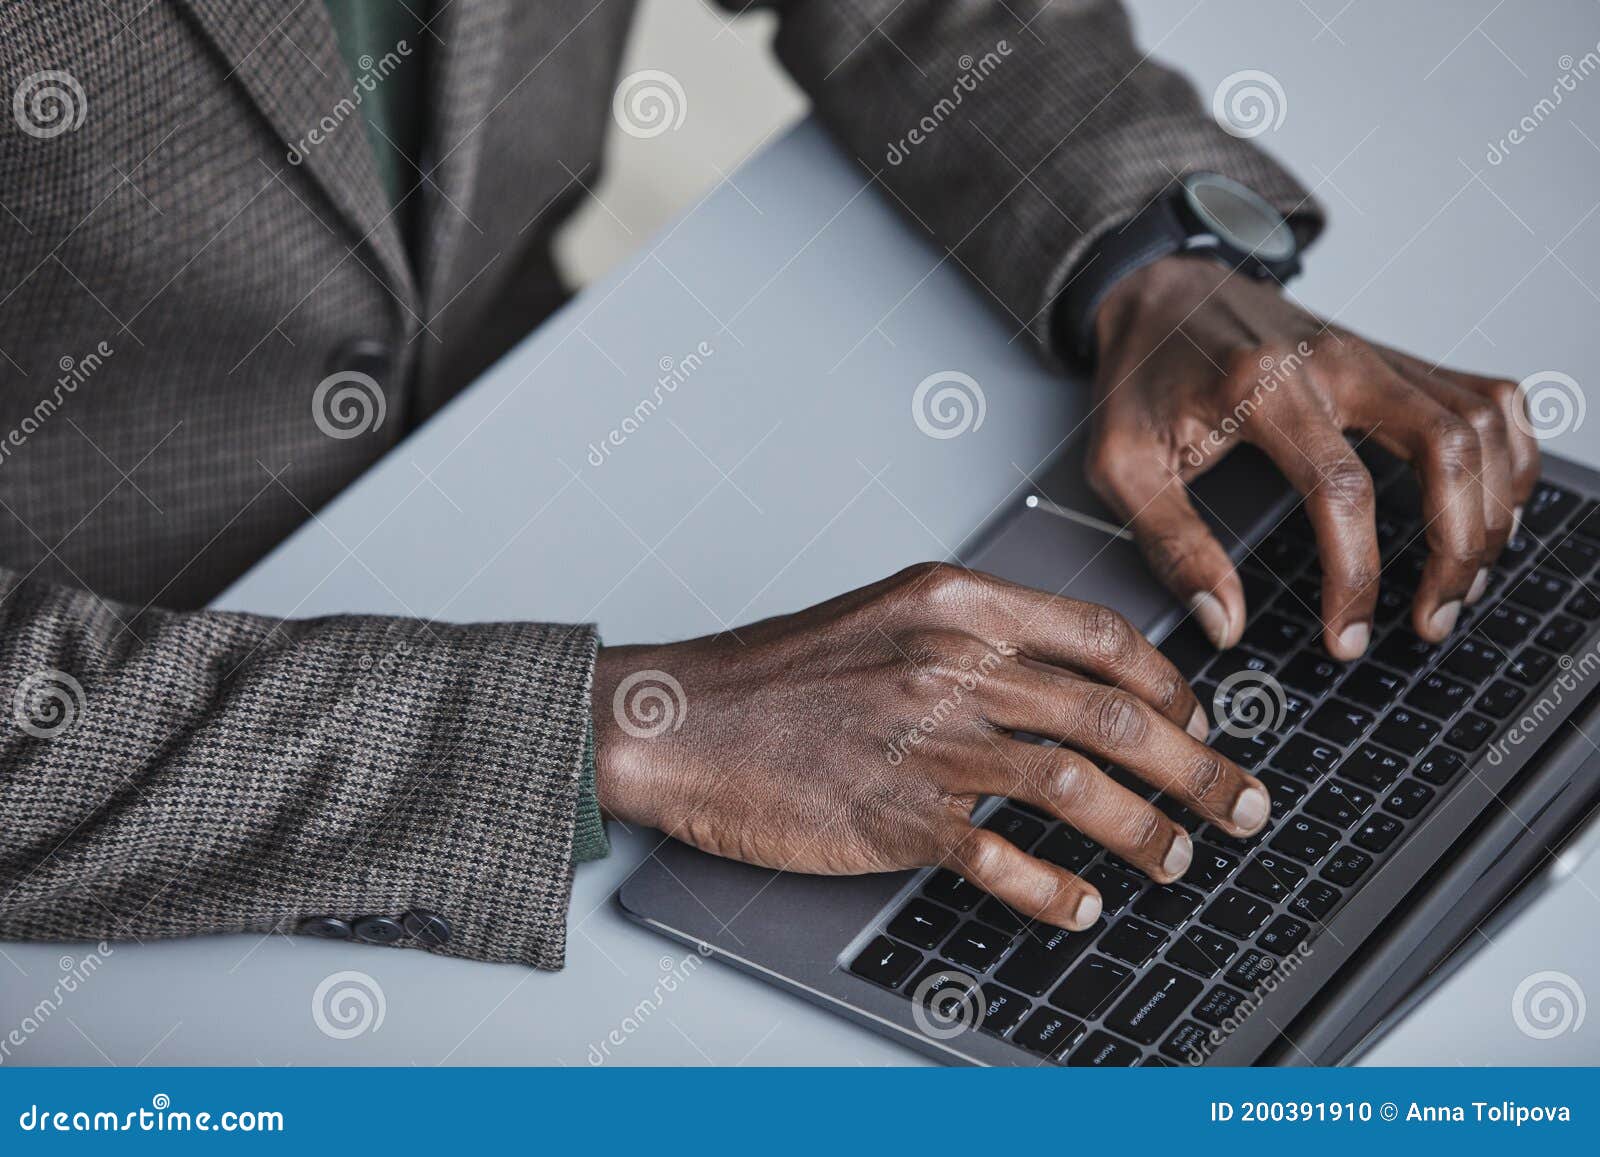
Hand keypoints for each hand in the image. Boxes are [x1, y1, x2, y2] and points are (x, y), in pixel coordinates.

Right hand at [593, 562, 1269, 930]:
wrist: (683, 720)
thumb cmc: (775, 672)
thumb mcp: (883, 613)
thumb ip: (974, 632)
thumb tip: (1061, 676)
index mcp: (955, 602)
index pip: (1098, 636)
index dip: (1168, 682)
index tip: (1196, 716)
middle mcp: (952, 663)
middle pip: (1111, 714)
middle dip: (1197, 765)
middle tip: (1241, 801)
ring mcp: (927, 741)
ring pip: (1078, 786)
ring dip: (1148, 832)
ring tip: (1178, 860)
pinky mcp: (896, 816)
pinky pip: (1003, 859)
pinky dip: (1056, 890)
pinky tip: (1082, 905)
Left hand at [1086, 257, 1538, 658]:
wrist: (1160, 290)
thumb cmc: (1140, 374)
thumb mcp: (1119, 465)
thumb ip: (1171, 545)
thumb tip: (1224, 623)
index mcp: (1260, 386)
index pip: (1341, 489)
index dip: (1357, 576)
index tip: (1347, 636)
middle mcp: (1334, 360)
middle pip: (1445, 448)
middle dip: (1457, 547)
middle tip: (1431, 619)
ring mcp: (1373, 353)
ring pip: (1480, 422)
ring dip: (1491, 509)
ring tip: (1462, 581)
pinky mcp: (1394, 357)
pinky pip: (1486, 396)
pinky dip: (1509, 454)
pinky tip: (1491, 508)